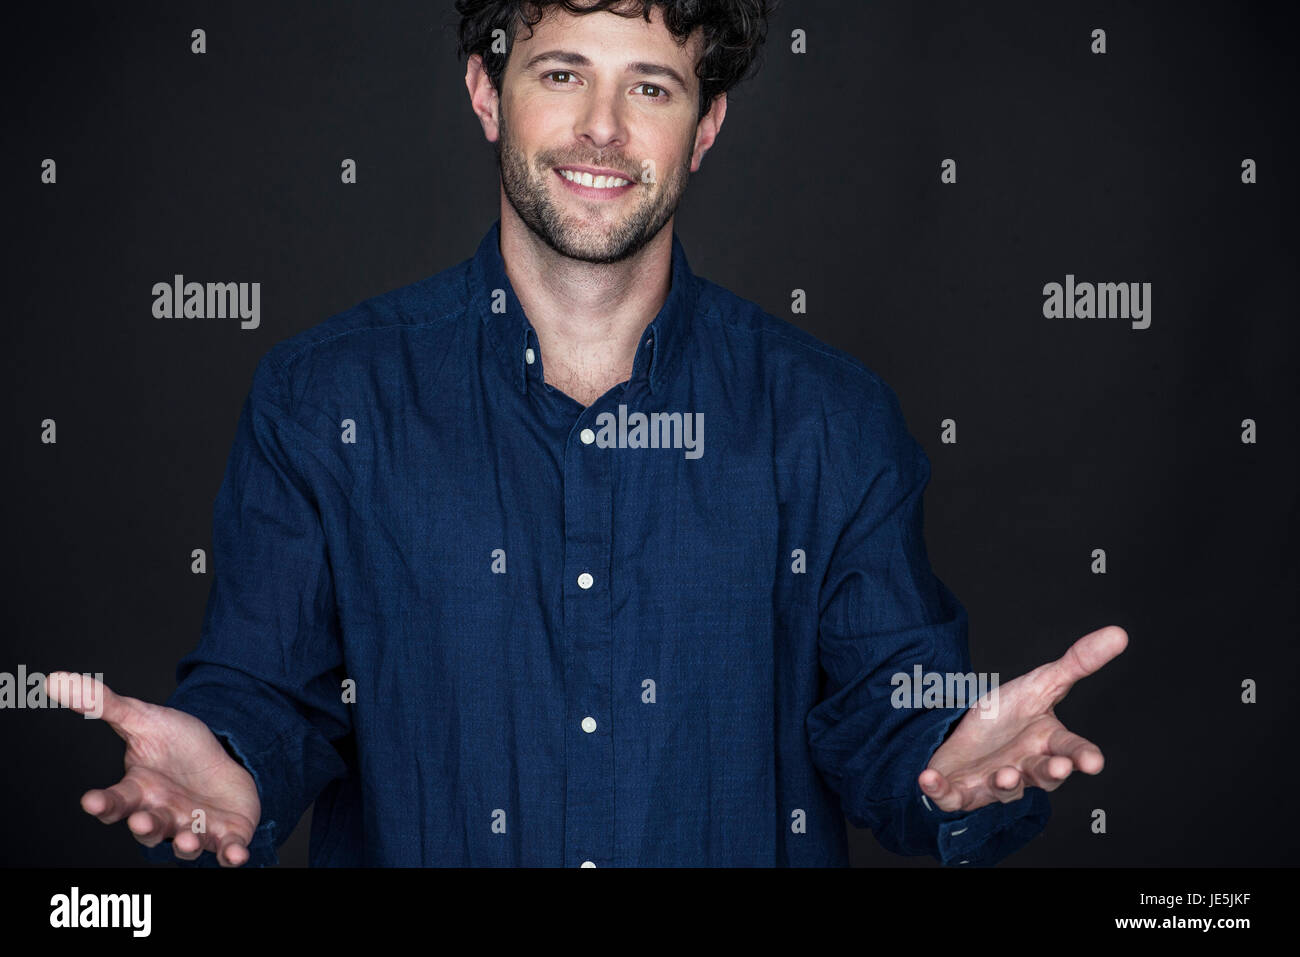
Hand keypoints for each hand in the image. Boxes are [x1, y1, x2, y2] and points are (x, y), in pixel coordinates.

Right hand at [46, 671, 260, 865]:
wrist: (224, 753)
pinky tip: (236, 857)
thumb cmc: (177, 745)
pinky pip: (227, 849)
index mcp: (138, 791)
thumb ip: (103, 705)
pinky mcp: (225, 834)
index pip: (114, 802)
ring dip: (184, 845)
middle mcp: (162, 814)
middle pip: (148, 827)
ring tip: (186, 839)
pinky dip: (231, 855)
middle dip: (144, 827)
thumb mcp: (143, 719)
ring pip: (183, 843)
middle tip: (141, 822)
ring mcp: (193, 827)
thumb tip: (56, 679)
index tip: (91, 800)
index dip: (103, 803)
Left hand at [919, 625, 1127, 812]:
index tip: (1094, 761)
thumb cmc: (1009, 714)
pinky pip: (950, 797)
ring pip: (1004, 789)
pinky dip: (940, 791)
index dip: (1083, 756)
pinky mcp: (961, 792)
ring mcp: (994, 782)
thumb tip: (1119, 633)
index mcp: (1048, 744)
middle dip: (1051, 772)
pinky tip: (928, 779)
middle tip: (1058, 768)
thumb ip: (1078, 663)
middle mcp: (1026, 768)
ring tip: (1005, 774)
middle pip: (1043, 774)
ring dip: (1005, 783)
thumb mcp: (1041, 683)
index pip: (1071, 749)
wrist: (965, 732)